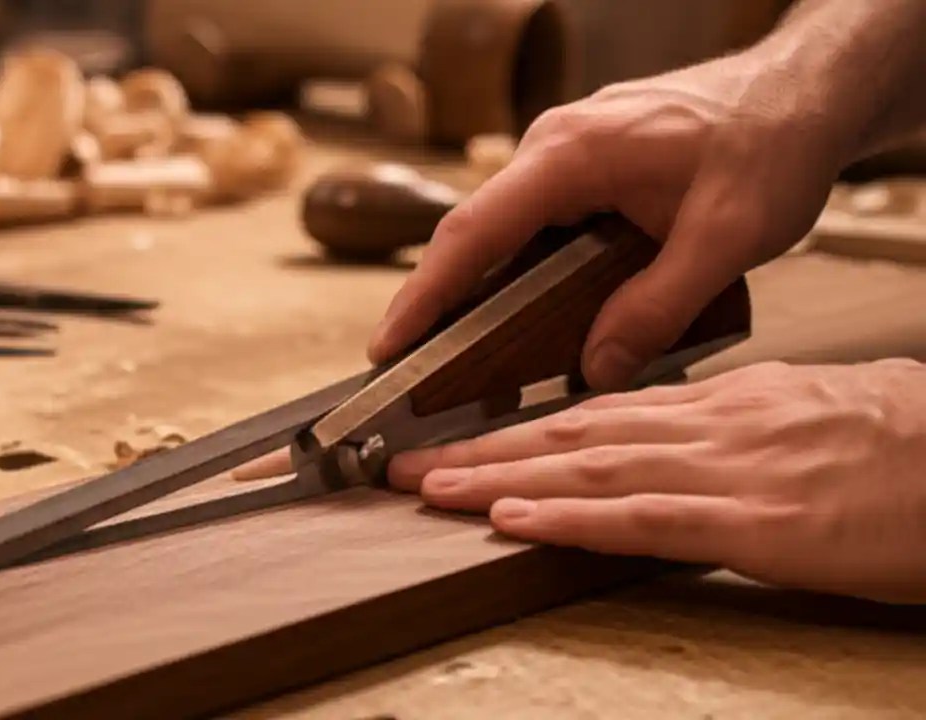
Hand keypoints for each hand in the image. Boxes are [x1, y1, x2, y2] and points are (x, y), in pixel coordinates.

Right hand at [368, 48, 848, 389]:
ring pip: (507, 235)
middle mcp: (553, 148)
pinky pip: (536, 227)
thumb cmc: (771, 141)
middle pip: (476, 238)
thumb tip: (597, 369)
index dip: (425, 295)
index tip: (388, 346)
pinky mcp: (584, 169)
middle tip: (422, 375)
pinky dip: (527, 274)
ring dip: (491, 294)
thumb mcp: (727, 237)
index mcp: (571, 155)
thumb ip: (658, 307)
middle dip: (445, 308)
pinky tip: (538, 317)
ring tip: (478, 362)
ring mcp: (565, 156)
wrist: (804, 91)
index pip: (473, 232)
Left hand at [387, 359, 925, 603]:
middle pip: (571, 435)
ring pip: (587, 469)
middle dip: (480, 447)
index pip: (597, 413)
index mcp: (720, 407)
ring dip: (498, 477)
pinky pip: (642, 518)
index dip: (520, 427)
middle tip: (407, 463)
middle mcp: (707, 428)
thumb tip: (673, 435)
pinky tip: (513, 517)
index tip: (461, 437)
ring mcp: (726, 471)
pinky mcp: (755, 520)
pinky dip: (568, 517)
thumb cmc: (905, 444)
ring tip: (429, 488)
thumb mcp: (804, 417)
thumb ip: (732, 427)